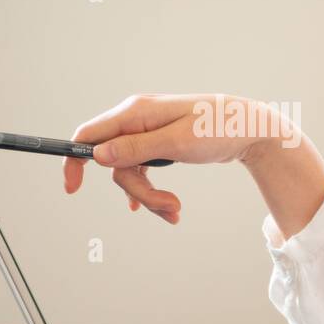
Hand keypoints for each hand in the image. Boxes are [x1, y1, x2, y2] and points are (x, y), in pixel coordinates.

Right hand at [62, 94, 293, 223]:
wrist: (250, 127)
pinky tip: (163, 207)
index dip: (75, 160)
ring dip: (151, 196)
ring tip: (177, 210)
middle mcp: (137, 120)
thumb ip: (136, 150)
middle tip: (169, 208)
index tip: (72, 188)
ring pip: (131, 171)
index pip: (90, 134)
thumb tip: (98, 156)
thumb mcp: (178, 143)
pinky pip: (143, 170)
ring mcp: (148, 133)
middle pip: (114, 163)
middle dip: (138, 191)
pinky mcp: (159, 144)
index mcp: (136, 112)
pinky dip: (152, 190)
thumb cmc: (218, 128)